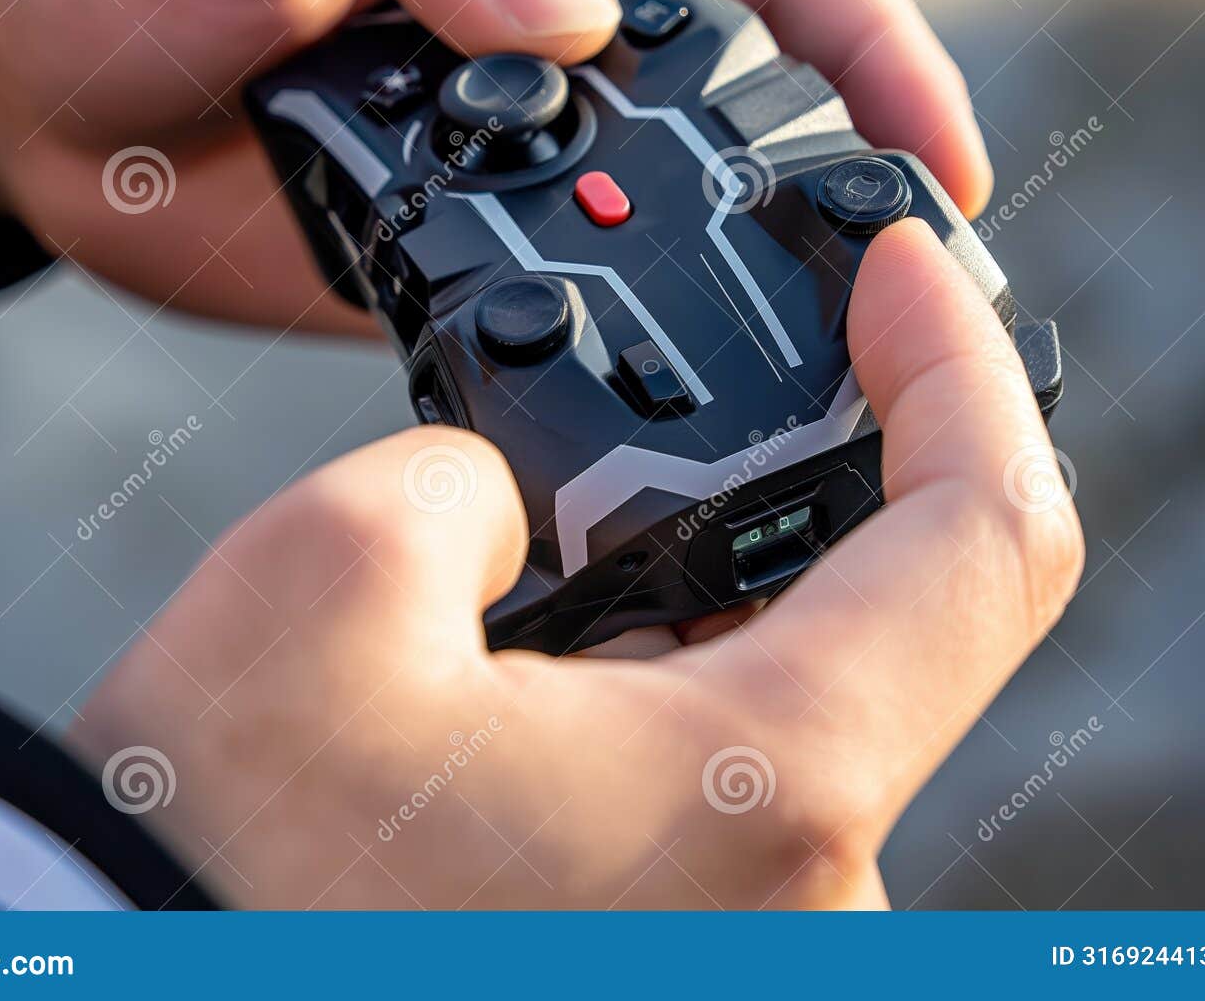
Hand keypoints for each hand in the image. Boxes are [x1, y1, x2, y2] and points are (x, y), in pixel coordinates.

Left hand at [0, 0, 990, 332]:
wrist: (25, 81)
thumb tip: (567, 15)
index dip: (867, 43)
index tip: (934, 153)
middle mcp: (553, 26)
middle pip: (748, 92)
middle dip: (845, 177)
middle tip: (914, 293)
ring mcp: (511, 147)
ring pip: (664, 210)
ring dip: (736, 274)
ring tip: (816, 359)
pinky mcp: (456, 246)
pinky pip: (565, 292)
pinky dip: (614, 336)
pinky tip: (652, 388)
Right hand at [67, 221, 1079, 908]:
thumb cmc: (217, 878)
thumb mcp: (315, 585)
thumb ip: (454, 474)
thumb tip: (497, 504)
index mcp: (771, 785)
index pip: (986, 541)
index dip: (961, 369)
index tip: (901, 271)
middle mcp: (803, 895)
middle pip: (875, 617)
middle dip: (765, 487)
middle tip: (644, 420)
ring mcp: (749, 932)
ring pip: (779, 699)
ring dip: (682, 595)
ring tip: (543, 567)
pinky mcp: (681, 947)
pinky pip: (717, 780)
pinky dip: (652, 688)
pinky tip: (528, 668)